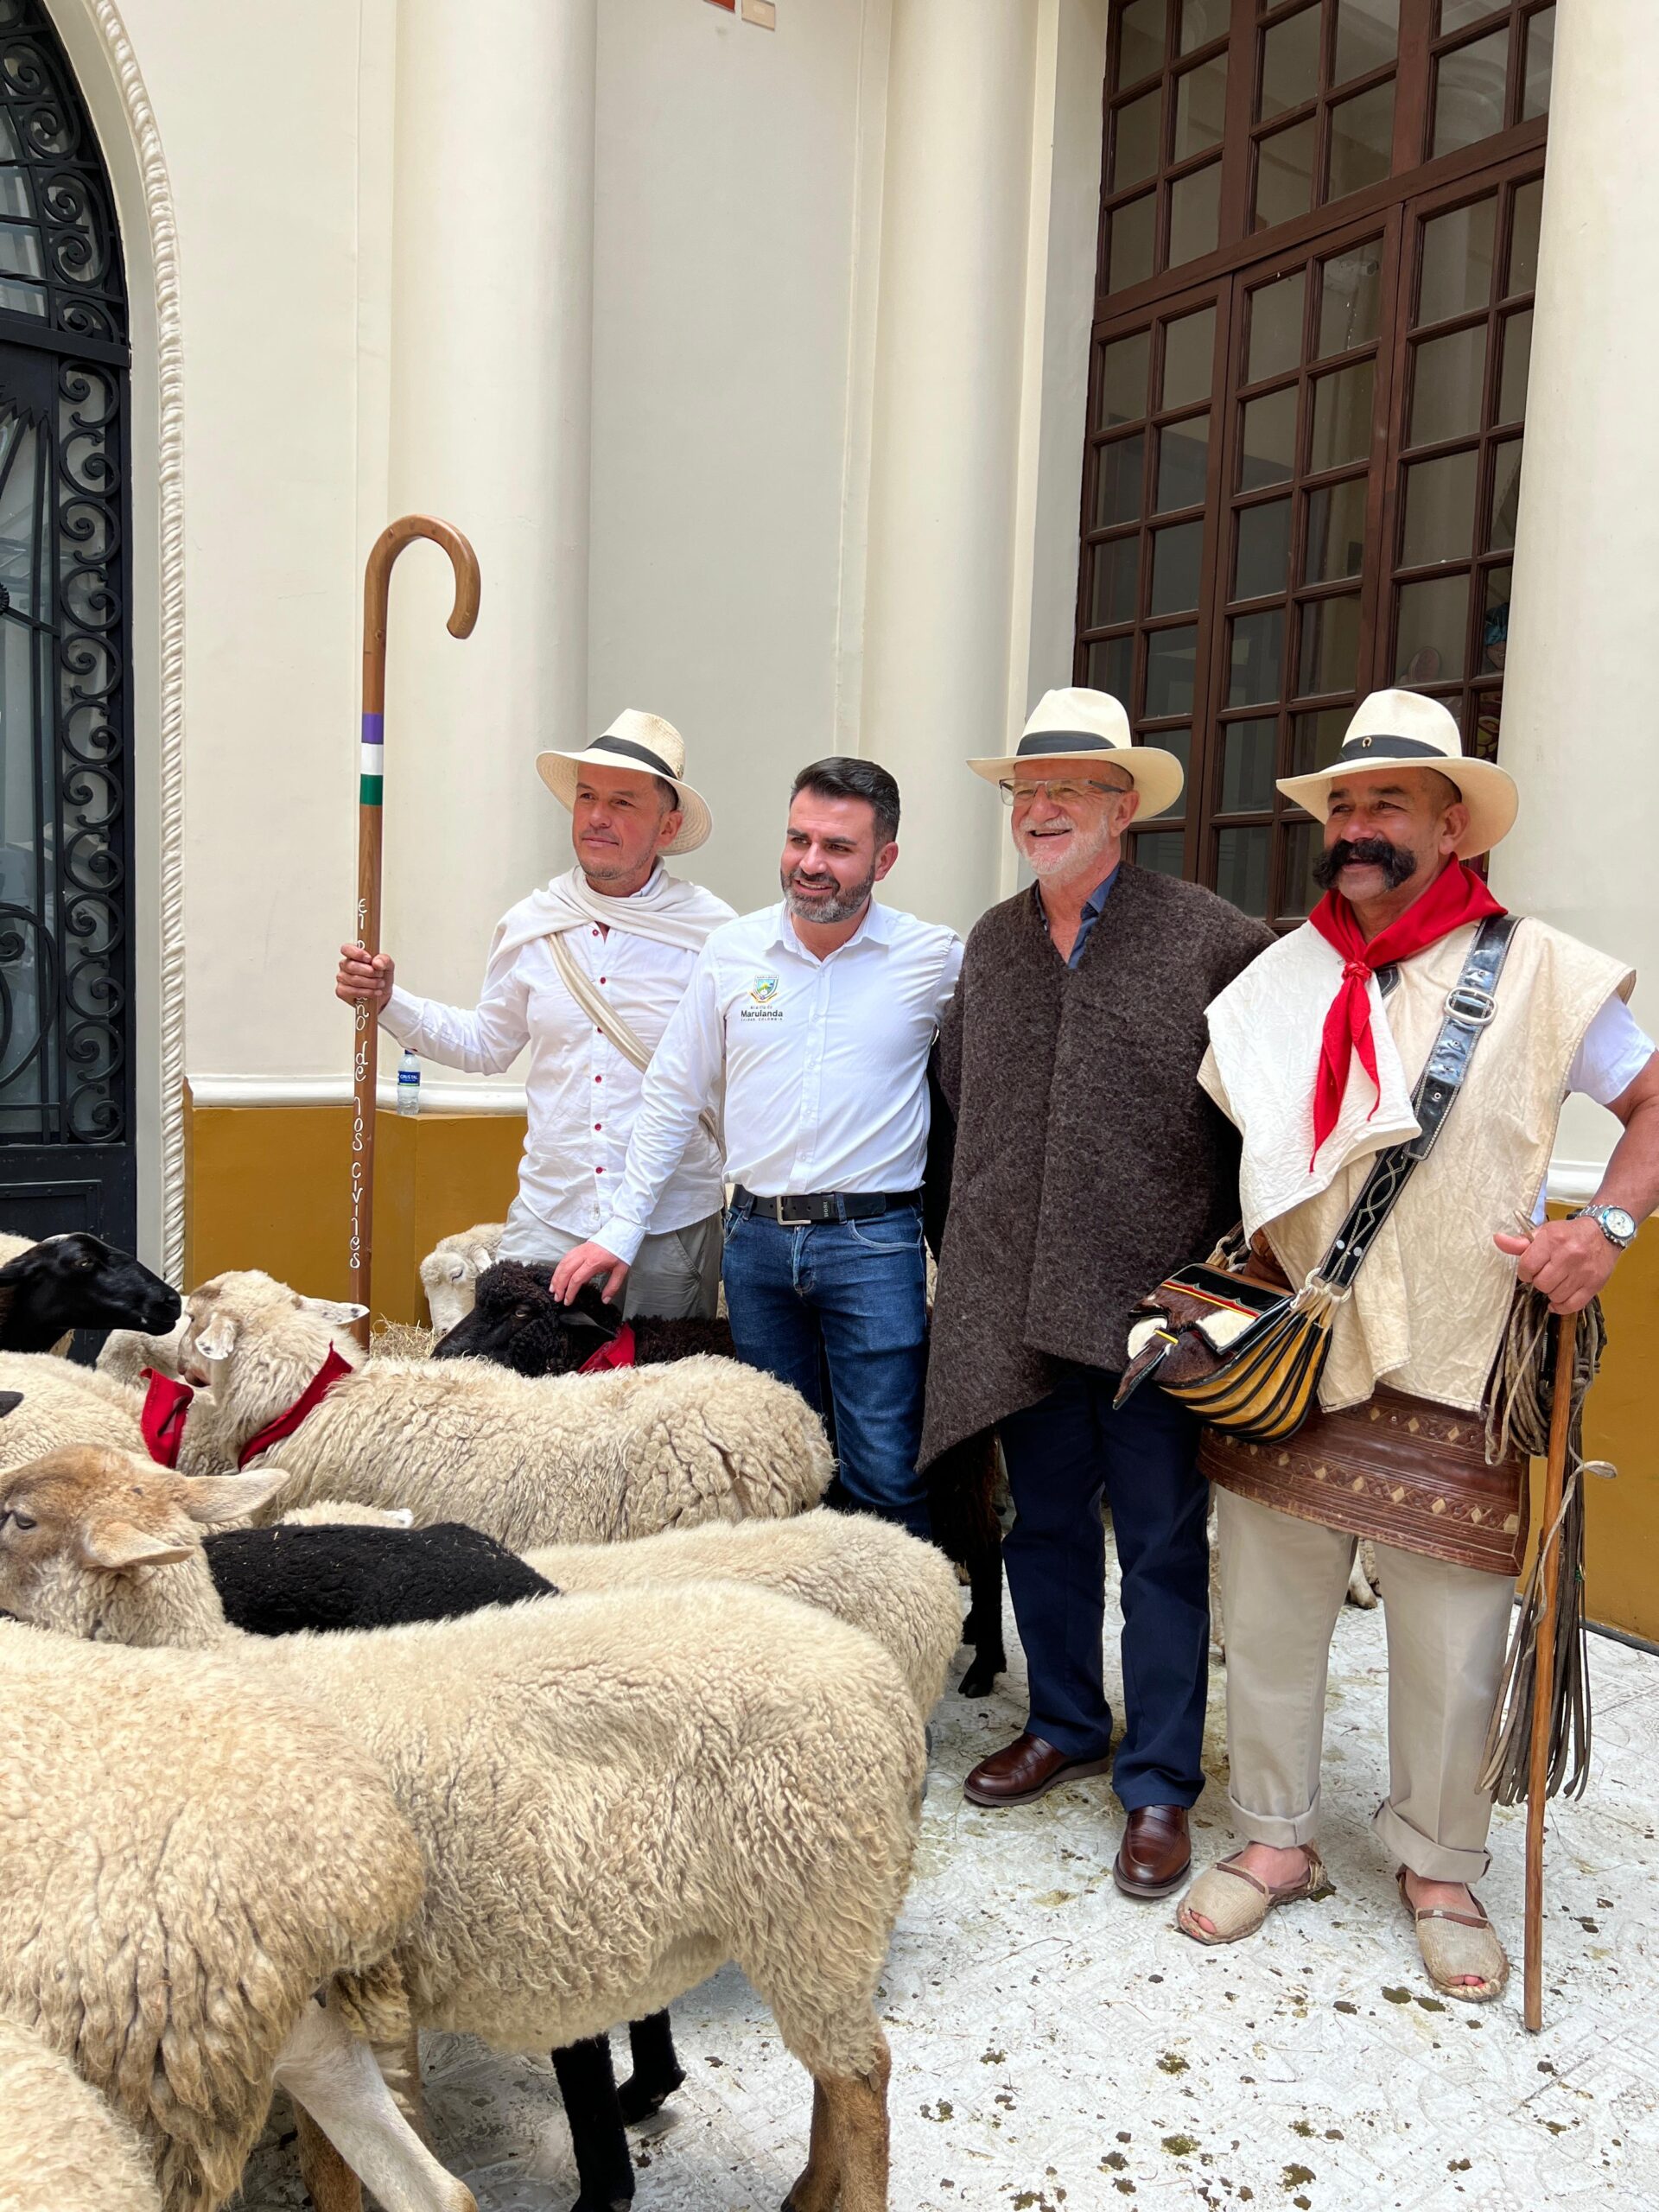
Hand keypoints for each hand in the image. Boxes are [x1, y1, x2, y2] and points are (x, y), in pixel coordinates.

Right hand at [337, 943, 393, 1009]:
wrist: (383, 993)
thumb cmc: (381, 977)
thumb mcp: (388, 965)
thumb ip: (384, 960)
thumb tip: (376, 962)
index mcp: (353, 956)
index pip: (346, 949)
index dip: (357, 953)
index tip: (369, 959)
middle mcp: (345, 966)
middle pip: (351, 966)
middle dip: (370, 972)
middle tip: (380, 975)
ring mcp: (342, 978)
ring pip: (354, 980)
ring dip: (371, 983)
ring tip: (380, 984)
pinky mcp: (342, 991)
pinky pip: (352, 991)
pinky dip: (367, 992)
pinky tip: (374, 992)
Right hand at [551, 1240, 630, 1305]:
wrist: (620, 1233)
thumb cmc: (620, 1251)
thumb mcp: (621, 1271)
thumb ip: (612, 1287)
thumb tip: (605, 1299)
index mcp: (594, 1262)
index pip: (576, 1279)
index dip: (570, 1291)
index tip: (567, 1300)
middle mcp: (584, 1255)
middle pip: (566, 1272)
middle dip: (559, 1286)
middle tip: (557, 1297)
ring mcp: (580, 1250)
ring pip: (563, 1264)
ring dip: (556, 1277)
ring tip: (553, 1288)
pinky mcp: (578, 1248)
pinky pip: (565, 1258)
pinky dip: (559, 1268)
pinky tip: (557, 1275)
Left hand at [1493, 1216, 1621, 1314]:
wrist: (1604, 1232)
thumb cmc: (1569, 1234)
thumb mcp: (1544, 1233)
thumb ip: (1520, 1242)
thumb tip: (1497, 1240)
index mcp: (1553, 1240)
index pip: (1528, 1266)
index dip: (1525, 1272)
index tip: (1530, 1270)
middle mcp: (1569, 1256)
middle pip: (1541, 1283)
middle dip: (1539, 1282)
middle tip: (1544, 1275)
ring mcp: (1583, 1272)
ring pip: (1556, 1295)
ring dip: (1551, 1292)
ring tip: (1555, 1283)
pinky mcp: (1595, 1284)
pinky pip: (1573, 1305)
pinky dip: (1562, 1306)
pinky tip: (1559, 1300)